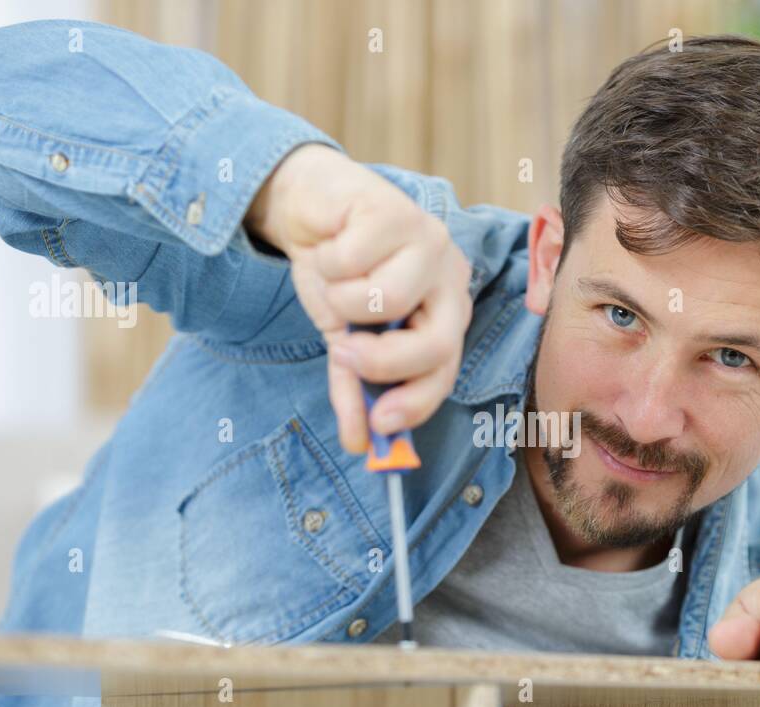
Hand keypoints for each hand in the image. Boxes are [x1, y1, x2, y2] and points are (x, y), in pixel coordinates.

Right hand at [245, 143, 472, 453]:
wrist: (309, 209)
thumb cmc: (337, 275)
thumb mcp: (344, 340)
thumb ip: (354, 388)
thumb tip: (359, 445)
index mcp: (446, 311)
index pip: (446, 368)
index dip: (417, 401)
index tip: (381, 425)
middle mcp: (449, 276)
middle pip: (435, 341)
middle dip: (383, 361)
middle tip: (344, 353)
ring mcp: (428, 239)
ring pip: (387, 300)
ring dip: (342, 301)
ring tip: (334, 281)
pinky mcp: (394, 210)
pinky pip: (351, 260)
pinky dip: (326, 262)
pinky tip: (330, 245)